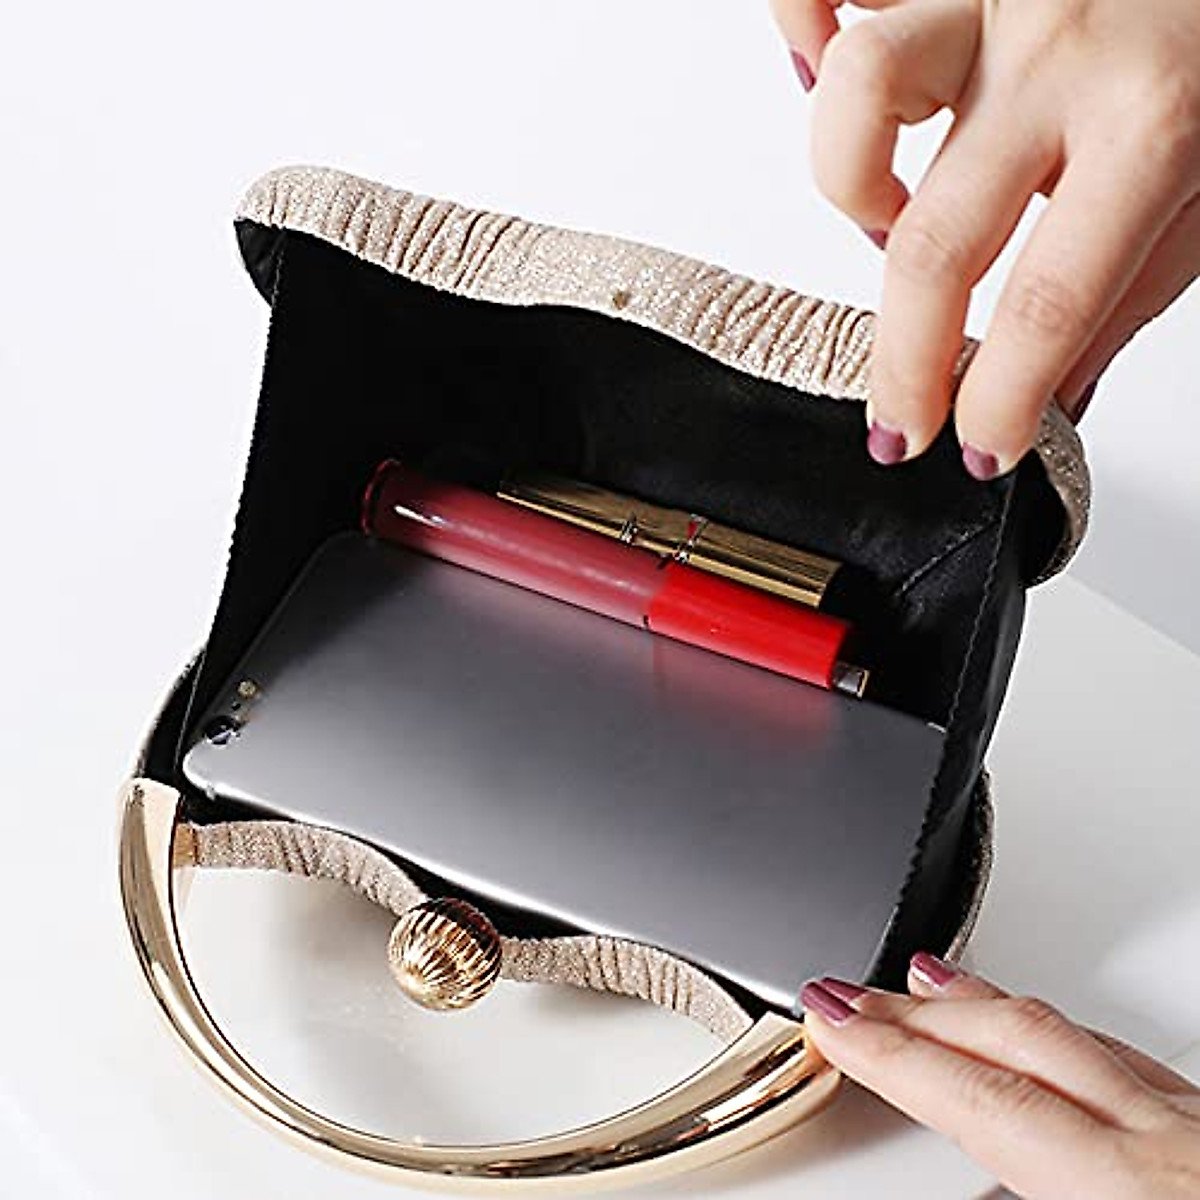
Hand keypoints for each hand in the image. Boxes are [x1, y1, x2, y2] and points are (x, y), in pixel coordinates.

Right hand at [771, 0, 1199, 477]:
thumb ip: (1121, 297)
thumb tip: (1046, 396)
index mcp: (1152, 122)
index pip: (1048, 303)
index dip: (999, 402)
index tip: (981, 450)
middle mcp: (1060, 53)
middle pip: (934, 243)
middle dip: (904, 365)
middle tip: (902, 421)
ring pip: (858, 90)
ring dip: (849, 189)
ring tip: (882, 228)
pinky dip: (803, 40)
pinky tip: (833, 95)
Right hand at [801, 956, 1199, 1197]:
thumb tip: (953, 1186)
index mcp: (1135, 1186)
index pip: (982, 1099)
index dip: (893, 1054)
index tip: (831, 1020)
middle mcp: (1170, 1141)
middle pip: (1014, 1041)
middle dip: (913, 1014)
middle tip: (843, 993)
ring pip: (1070, 1032)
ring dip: (979, 1004)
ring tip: (918, 981)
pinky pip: (1122, 1050)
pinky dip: (1057, 1028)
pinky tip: (1035, 1025)